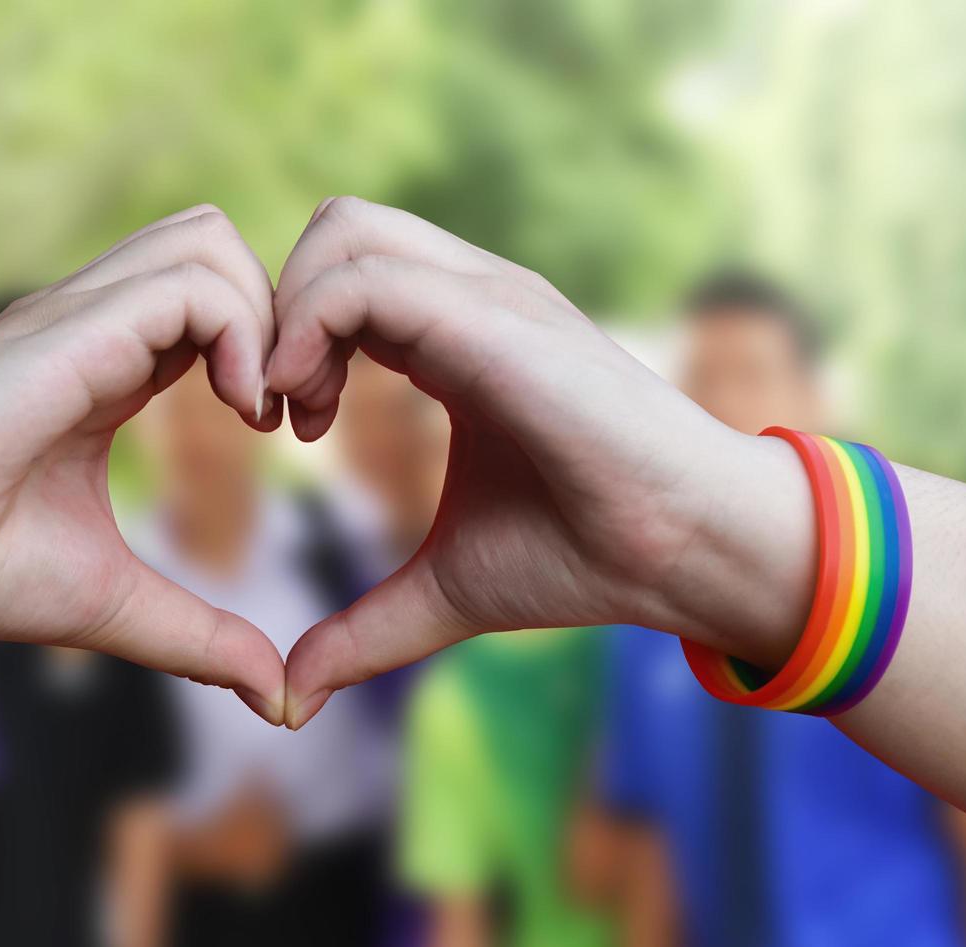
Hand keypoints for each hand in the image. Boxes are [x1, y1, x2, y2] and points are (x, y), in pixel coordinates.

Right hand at [0, 205, 288, 722]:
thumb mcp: (117, 603)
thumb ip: (201, 637)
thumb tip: (279, 702)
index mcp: (103, 365)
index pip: (207, 298)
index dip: (267, 347)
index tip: (285, 430)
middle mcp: (89, 323)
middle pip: (212, 242)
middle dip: (278, 312)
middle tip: (283, 411)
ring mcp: (71, 316)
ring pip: (206, 240)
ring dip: (263, 317)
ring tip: (259, 410)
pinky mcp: (61, 333)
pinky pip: (184, 286)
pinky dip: (238, 333)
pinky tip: (237, 409)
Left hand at [269, 197, 814, 727]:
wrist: (687, 553)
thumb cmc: (587, 556)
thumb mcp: (446, 590)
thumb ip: (365, 630)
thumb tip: (293, 698)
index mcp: (460, 335)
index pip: (346, 274)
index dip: (291, 337)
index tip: (284, 424)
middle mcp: (474, 297)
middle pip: (337, 229)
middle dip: (278, 306)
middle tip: (282, 408)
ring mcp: (491, 298)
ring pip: (345, 232)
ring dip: (289, 317)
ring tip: (298, 413)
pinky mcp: (500, 322)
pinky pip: (370, 281)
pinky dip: (310, 331)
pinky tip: (313, 416)